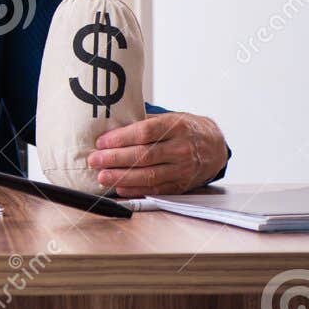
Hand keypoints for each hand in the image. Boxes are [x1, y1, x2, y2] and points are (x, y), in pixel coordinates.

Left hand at [88, 112, 226, 197]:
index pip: (145, 132)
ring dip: (122, 178)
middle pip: (144, 155)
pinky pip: (157, 189)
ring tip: (102, 177)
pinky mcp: (182, 185)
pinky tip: (119, 188)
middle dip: (115, 159)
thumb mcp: (170, 118)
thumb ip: (145, 123)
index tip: (101, 142)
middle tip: (94, 160)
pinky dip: (136, 190)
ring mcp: (183, 169)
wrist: (214, 145)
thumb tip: (110, 128)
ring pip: (149, 175)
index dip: (120, 138)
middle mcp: (181, 149)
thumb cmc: (184, 129)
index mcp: (176, 127)